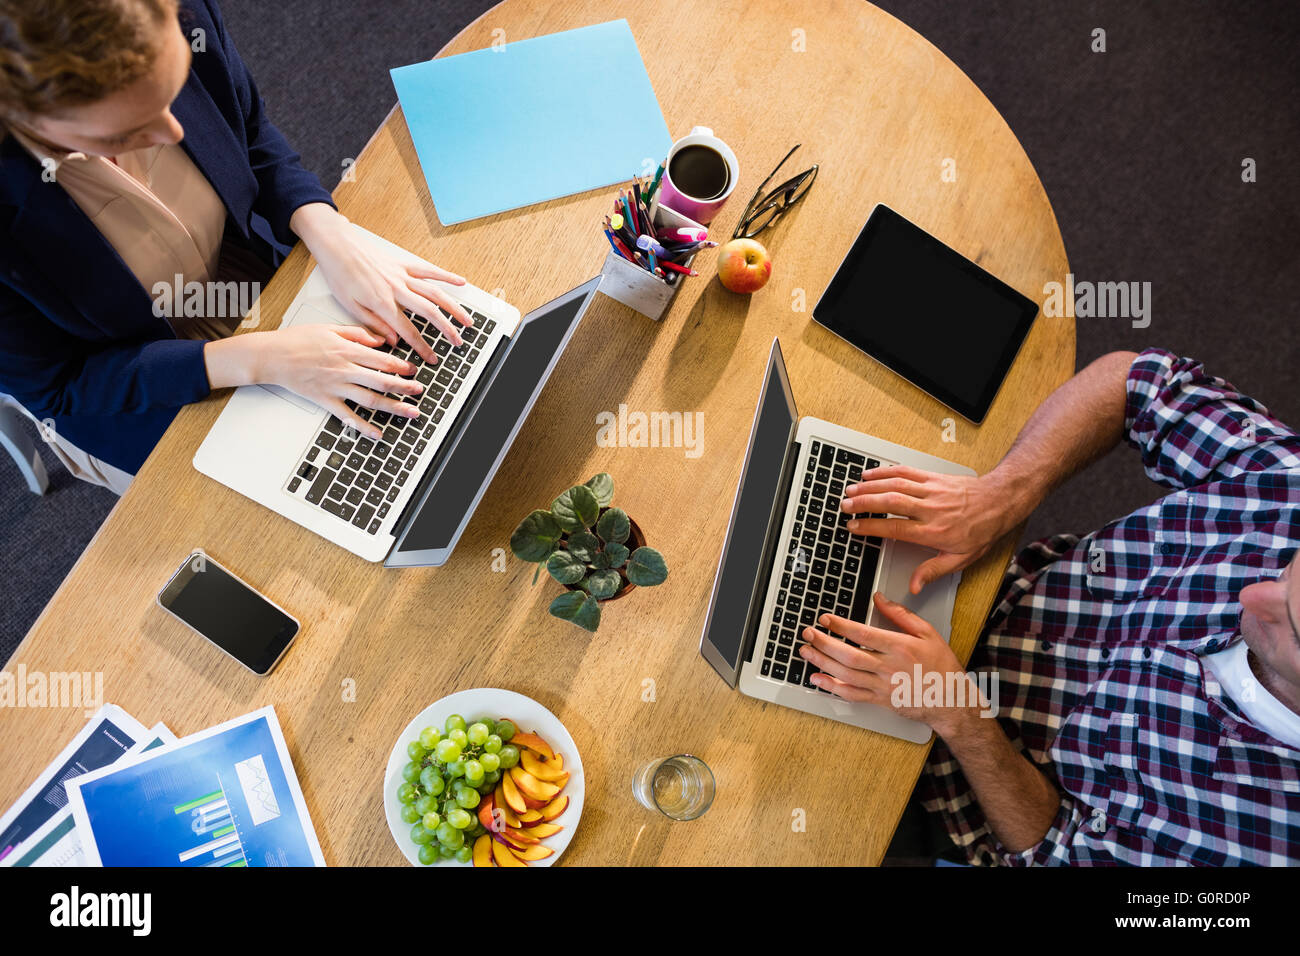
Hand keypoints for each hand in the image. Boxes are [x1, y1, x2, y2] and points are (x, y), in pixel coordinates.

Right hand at [253, 325, 423, 438]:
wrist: (271, 357)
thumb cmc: (296, 340)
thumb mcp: (329, 328)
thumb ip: (357, 333)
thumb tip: (380, 340)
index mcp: (347, 350)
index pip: (382, 360)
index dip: (401, 366)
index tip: (413, 370)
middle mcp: (344, 369)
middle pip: (382, 381)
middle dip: (405, 387)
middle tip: (420, 391)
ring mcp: (336, 387)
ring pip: (371, 399)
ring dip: (394, 407)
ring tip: (411, 412)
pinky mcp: (325, 400)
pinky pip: (348, 416)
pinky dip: (364, 427)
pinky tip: (378, 433)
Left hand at [290, 204, 472, 362]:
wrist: (337, 245)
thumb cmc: (340, 274)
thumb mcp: (350, 306)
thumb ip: (374, 324)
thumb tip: (393, 341)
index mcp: (382, 302)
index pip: (407, 330)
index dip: (422, 347)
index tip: (432, 358)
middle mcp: (397, 289)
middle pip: (429, 312)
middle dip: (447, 329)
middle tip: (458, 342)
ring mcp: (403, 275)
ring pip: (435, 293)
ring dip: (454, 308)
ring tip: (467, 320)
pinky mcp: (404, 264)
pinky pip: (429, 271)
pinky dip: (447, 276)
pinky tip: (461, 283)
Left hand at [796, 594, 983, 737]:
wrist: (951, 701)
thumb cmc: (941, 666)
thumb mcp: (927, 633)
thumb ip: (901, 614)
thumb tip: (879, 598)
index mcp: (900, 648)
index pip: (864, 635)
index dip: (841, 626)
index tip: (825, 619)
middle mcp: (889, 667)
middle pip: (849, 655)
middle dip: (824, 643)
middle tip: (808, 633)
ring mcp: (883, 686)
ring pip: (846, 674)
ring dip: (822, 663)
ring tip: (806, 651)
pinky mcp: (880, 700)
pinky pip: (851, 694)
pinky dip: (832, 688)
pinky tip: (817, 679)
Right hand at [839, 466, 1029, 592]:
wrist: (1000, 501)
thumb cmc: (981, 530)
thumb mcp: (961, 558)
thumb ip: (933, 570)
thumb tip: (913, 586)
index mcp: (934, 531)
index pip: (896, 528)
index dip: (872, 527)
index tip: (854, 527)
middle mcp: (930, 509)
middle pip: (891, 503)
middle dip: (865, 503)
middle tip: (845, 506)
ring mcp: (931, 490)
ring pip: (895, 485)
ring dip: (870, 486)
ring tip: (851, 490)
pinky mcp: (932, 478)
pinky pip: (906, 472)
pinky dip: (886, 471)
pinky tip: (870, 474)